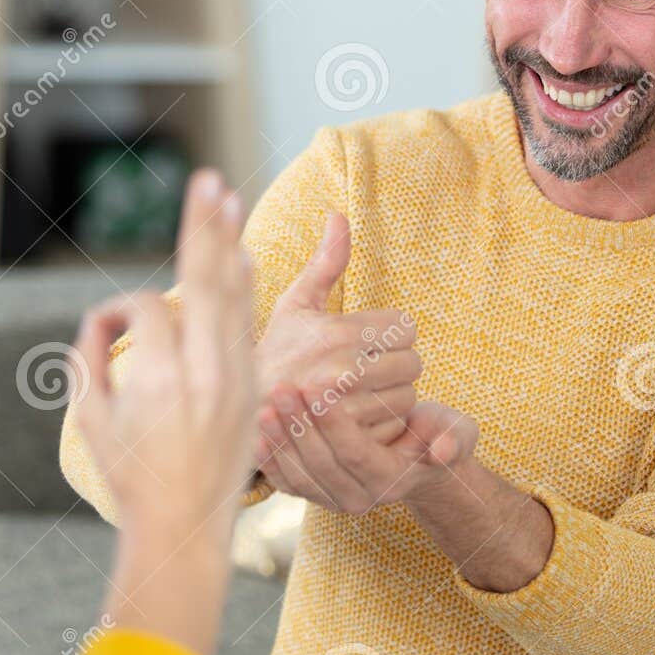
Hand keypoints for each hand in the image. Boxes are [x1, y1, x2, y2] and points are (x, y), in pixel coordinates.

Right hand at [75, 168, 257, 543]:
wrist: (184, 526)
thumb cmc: (129, 476)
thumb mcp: (91, 420)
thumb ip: (88, 360)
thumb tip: (104, 315)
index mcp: (158, 384)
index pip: (148, 310)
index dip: (121, 309)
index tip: (105, 328)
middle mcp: (203, 376)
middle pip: (205, 283)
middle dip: (203, 227)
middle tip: (208, 179)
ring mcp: (235, 381)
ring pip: (233, 297)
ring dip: (228, 244)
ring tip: (228, 198)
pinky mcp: (251, 389)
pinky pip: (249, 325)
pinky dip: (243, 288)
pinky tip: (241, 254)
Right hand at [252, 212, 421, 453]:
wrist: (242, 413)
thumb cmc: (274, 352)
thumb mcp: (295, 304)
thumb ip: (326, 262)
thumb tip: (339, 215)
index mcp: (337, 332)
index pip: (405, 327)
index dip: (393, 333)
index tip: (371, 340)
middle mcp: (342, 370)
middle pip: (412, 363)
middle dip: (396, 365)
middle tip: (370, 367)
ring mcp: (346, 409)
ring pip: (407, 396)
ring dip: (393, 395)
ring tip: (364, 391)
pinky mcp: (347, 439)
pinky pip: (393, 426)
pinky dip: (384, 423)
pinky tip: (360, 415)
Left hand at [254, 388, 476, 514]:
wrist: (414, 453)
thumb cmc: (436, 433)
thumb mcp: (456, 433)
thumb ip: (452, 439)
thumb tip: (442, 451)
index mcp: (390, 481)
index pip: (356, 454)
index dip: (335, 423)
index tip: (316, 388)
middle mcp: (359, 498)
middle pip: (322, 464)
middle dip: (300, 426)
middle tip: (281, 388)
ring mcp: (332, 499)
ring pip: (299, 474)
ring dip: (279, 439)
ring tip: (263, 403)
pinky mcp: (311, 492)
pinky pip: (285, 478)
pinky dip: (269, 455)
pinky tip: (254, 426)